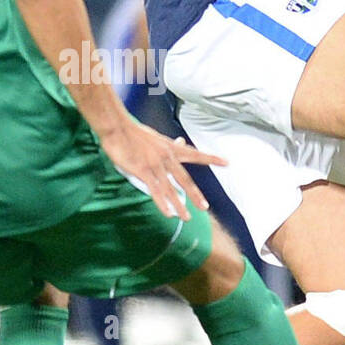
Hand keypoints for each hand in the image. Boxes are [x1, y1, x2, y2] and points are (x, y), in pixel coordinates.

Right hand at [97, 120, 224, 220]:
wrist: (117, 127)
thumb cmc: (133, 132)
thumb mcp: (156, 137)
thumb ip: (169, 144)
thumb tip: (181, 142)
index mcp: (171, 147)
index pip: (195, 153)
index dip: (211, 158)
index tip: (226, 162)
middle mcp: (167, 157)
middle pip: (184, 179)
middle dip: (195, 194)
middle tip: (204, 207)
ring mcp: (155, 165)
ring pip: (170, 188)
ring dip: (178, 204)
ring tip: (185, 217)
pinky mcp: (143, 170)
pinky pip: (155, 190)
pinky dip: (162, 202)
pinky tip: (168, 213)